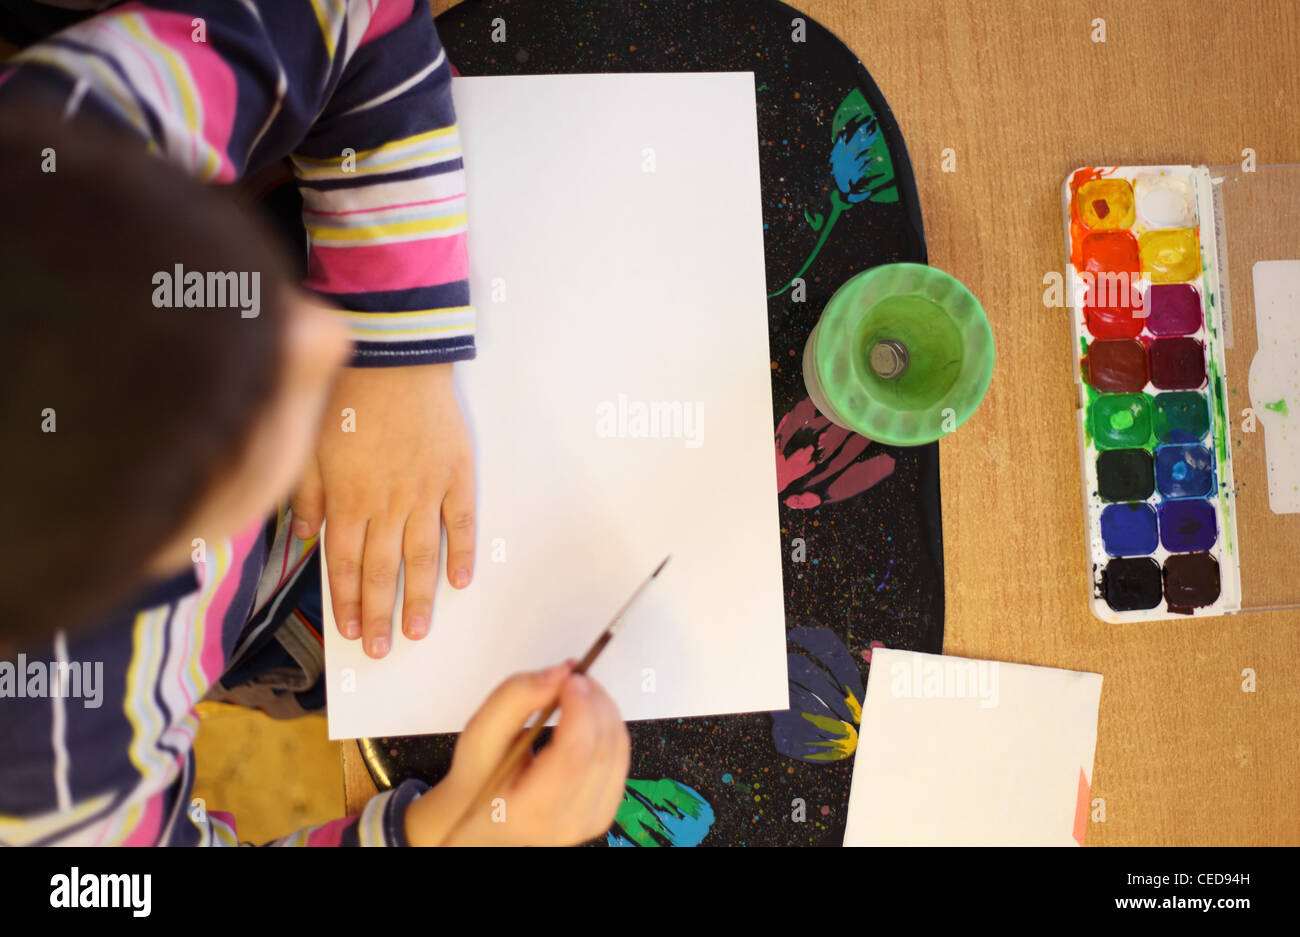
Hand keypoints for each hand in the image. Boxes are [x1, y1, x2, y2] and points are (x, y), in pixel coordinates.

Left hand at [291, 363, 474, 657]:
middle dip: (380, 615)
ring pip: (422, 557)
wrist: (394, 356)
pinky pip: (461, 522)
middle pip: (382, 571)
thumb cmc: (348, 394)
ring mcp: (425, 492)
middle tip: (382, 650)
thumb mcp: (311, 445)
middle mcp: (387, 504)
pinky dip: (462, 552)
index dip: (346, 602)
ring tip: (418, 631)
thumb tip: (306, 536)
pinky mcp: (456, 473)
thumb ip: (308, 494)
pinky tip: (460, 581)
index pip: (344, 565)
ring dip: (420, 598)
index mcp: (348, 500)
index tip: (350, 632)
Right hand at [405, 663, 630, 845]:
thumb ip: (514, 698)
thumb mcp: (479, 734)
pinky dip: (609, 728)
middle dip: (594, 702)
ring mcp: (592, 820)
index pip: (574, 756)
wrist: (482, 820)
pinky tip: (588, 716)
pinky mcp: (605, 811)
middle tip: (574, 677)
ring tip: (578, 692)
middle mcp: (569, 823)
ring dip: (604, 711)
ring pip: (618, 752)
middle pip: (603, 751)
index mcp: (531, 811)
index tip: (571, 677)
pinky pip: (621, 760)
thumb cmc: (478, 779)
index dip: (580, 709)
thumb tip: (560, 673)